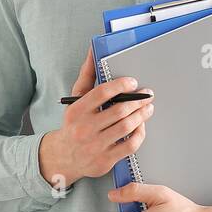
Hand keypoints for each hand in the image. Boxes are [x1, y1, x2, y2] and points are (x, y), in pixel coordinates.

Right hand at [39, 44, 154, 187]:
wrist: (63, 157)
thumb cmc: (74, 124)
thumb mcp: (76, 99)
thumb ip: (87, 75)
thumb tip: (93, 51)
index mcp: (76, 111)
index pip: (102, 93)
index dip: (121, 85)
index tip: (133, 82)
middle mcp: (84, 128)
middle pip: (119, 110)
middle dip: (138, 101)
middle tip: (148, 95)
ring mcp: (95, 146)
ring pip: (126, 127)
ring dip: (142, 115)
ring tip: (148, 108)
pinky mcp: (105, 160)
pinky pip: (130, 145)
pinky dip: (139, 134)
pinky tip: (141, 126)